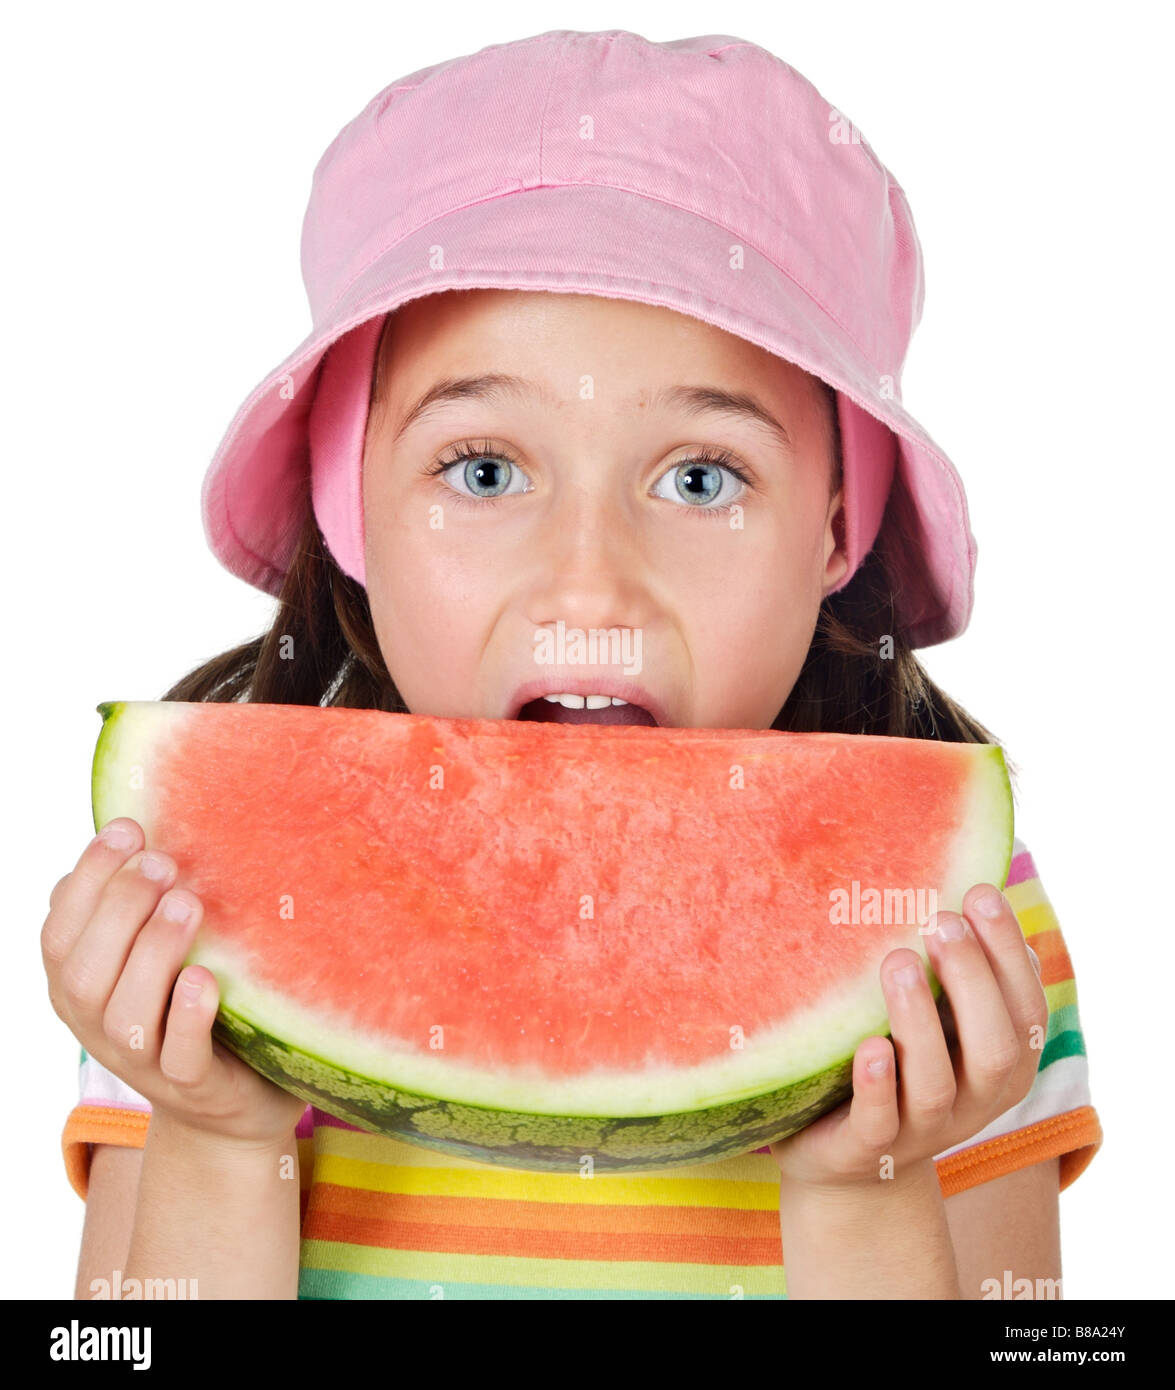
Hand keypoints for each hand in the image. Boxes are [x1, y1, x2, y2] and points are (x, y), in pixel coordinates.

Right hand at [42, 816, 306, 1147]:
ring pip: (125, 1013)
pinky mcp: (195, 1086)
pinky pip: (181, 1056)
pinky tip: (205, 978)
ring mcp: (144, 1063)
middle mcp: (100, 1027)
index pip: (59, 932)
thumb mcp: (151, 958)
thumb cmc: (190, 1010)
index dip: (88, 879)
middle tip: (165, 863)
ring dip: (152, 951)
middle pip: (83, 971)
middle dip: (119, 908)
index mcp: (80, 989)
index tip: (128, 828)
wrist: (233, 1106)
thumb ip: (131, 910)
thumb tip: (128, 832)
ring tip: (188, 903)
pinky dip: (188, 1016)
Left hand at [770, 883, 1046, 1192]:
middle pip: (995, 1049)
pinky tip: (869, 1046)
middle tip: (940, 920)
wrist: (848, 1160)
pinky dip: (878, 1085)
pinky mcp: (864, 1148)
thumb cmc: (900, 1063)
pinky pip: (877, 1123)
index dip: (1007, 953)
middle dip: (973, 981)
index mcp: (1001, 1064)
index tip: (980, 891)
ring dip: (919, 1019)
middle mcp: (972, 1101)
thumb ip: (959, 971)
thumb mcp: (940, 1019)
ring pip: (934, 1083)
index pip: (1026, 1008)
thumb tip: (975, 885)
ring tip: (896, 959)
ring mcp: (919, 1131)